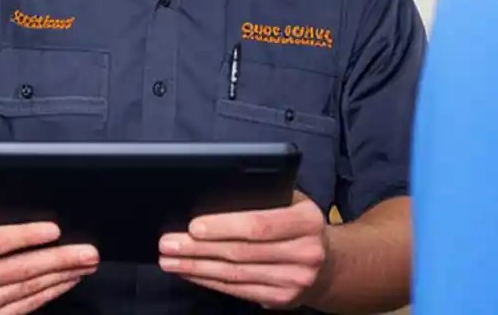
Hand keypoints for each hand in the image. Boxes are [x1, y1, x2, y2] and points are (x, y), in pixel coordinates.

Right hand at [0, 194, 98, 314]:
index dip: (27, 236)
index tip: (55, 230)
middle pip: (20, 270)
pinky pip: (28, 306)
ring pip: (28, 289)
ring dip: (62, 276)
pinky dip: (52, 291)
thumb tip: (1, 176)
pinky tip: (70, 279)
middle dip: (59, 260)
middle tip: (88, 252)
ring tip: (86, 263)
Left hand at [159, 191, 327, 308]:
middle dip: (199, 248)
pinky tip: (190, 272)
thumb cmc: (299, 224)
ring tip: (171, 259)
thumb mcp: (293, 201)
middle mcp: (306, 253)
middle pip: (241, 252)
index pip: (259, 225)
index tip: (193, 226)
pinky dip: (209, 281)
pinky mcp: (283, 299)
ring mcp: (295, 280)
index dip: (223, 226)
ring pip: (235, 275)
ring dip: (197, 267)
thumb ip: (265, 197)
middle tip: (168, 243)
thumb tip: (214, 197)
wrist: (329, 263)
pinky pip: (238, 290)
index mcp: (308, 221)